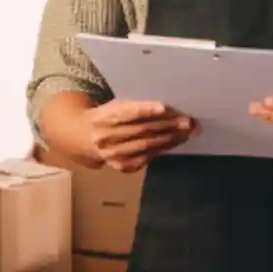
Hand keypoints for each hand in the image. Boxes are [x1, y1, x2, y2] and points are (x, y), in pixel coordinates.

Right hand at [82, 99, 196, 172]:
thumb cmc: (109, 116)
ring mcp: (113, 154)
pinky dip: (163, 149)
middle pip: (141, 130)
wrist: (85, 137)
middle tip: (188, 121)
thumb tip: (169, 108)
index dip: (146, 110)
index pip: (128, 112)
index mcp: (105, 116)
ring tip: (187, 132)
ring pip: (146, 145)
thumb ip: (137, 107)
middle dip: (168, 125)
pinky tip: (175, 142)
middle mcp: (106, 137)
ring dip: (169, 139)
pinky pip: (146, 158)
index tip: (164, 107)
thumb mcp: (117, 106)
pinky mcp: (121, 166)